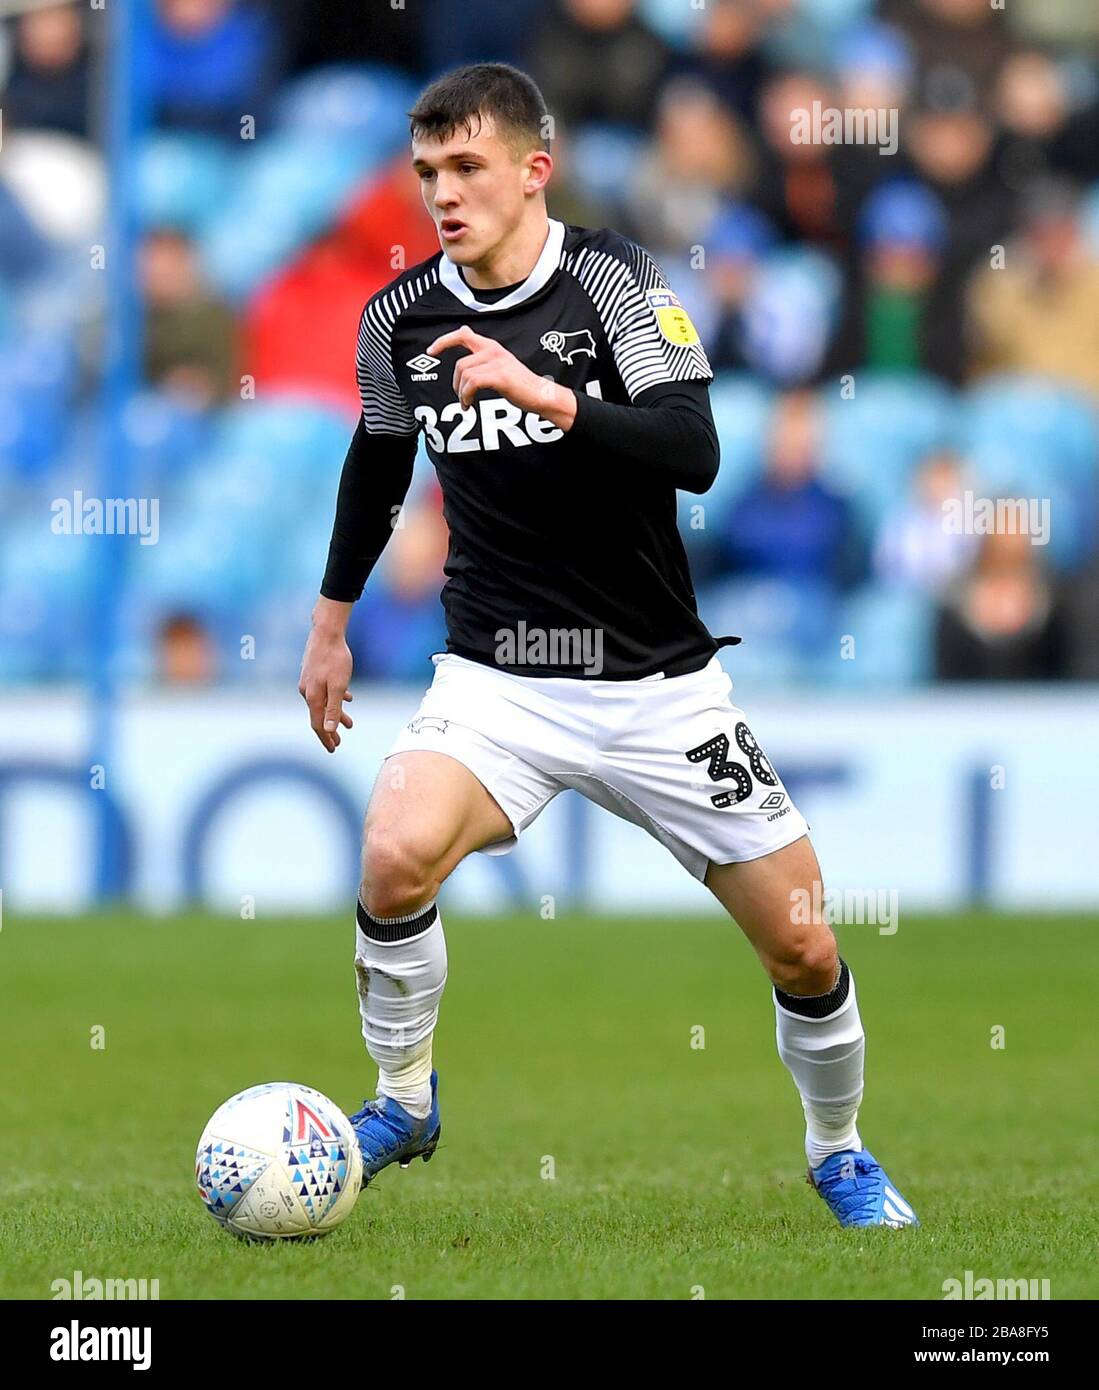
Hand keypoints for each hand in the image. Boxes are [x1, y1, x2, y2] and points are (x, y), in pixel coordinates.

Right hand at [299, 604, 353, 752]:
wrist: (326, 632)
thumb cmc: (335, 659)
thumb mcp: (338, 686)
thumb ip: (334, 708)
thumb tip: (329, 730)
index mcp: (313, 697)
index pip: (318, 724)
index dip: (326, 738)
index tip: (333, 749)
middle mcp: (307, 691)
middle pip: (319, 716)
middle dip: (330, 731)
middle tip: (339, 743)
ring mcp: (309, 682)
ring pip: (323, 703)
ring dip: (336, 714)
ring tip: (349, 723)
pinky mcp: (313, 673)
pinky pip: (324, 692)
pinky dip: (335, 699)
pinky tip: (347, 697)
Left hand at [426, 325, 576, 428]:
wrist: (541, 395)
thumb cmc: (520, 384)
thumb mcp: (500, 363)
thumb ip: (482, 354)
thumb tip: (464, 332)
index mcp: (491, 346)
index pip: (462, 335)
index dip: (443, 342)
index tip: (430, 351)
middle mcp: (493, 350)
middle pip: (459, 364)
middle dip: (455, 384)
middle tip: (461, 397)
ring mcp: (497, 362)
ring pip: (464, 375)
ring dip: (461, 393)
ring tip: (466, 403)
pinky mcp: (499, 376)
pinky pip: (472, 383)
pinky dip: (466, 396)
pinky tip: (469, 405)